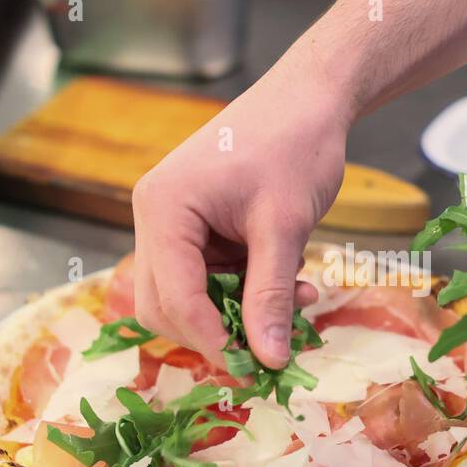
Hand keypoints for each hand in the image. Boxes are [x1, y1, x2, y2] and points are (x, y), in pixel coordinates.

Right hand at [131, 58, 349, 368]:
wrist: (310, 97)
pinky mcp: (197, 230)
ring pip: (189, 299)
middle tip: (272, 348)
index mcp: (164, 208)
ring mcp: (173, 224)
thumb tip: (268, 360)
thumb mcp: (285, 227)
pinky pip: (211, 280)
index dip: (211, 340)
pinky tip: (292, 286)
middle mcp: (155, 218)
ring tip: (298, 302)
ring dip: (238, 315)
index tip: (254, 369)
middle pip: (165, 306)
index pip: (172, 296)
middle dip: (217, 333)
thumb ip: (270, 295)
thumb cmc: (295, 145)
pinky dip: (246, 293)